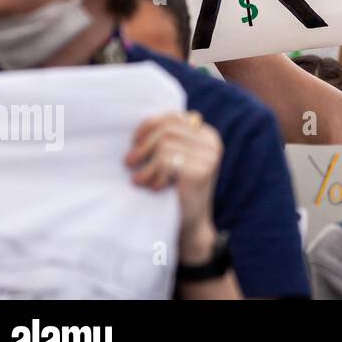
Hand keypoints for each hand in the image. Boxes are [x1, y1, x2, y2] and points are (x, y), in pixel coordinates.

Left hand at [126, 110, 222, 259]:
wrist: (189, 225)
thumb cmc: (173, 189)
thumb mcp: (172, 159)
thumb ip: (167, 139)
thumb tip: (140, 124)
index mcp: (206, 134)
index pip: (173, 116)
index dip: (148, 125)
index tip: (134, 142)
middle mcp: (212, 142)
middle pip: (166, 129)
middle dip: (143, 145)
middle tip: (129, 163)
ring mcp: (209, 156)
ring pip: (163, 146)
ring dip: (146, 165)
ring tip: (141, 180)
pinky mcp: (201, 171)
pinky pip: (165, 161)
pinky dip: (153, 175)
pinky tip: (154, 187)